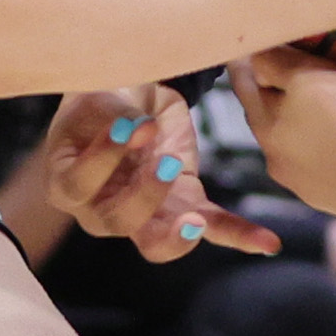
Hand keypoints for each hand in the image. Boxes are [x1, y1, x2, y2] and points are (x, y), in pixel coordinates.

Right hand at [44, 85, 280, 260]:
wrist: (131, 98)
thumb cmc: (103, 96)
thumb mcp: (100, 93)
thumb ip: (112, 111)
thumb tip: (136, 127)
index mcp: (68, 181)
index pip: (78, 184)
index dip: (104, 159)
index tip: (132, 127)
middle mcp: (100, 208)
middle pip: (118, 221)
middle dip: (144, 194)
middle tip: (166, 162)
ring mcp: (144, 215)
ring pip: (157, 241)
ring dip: (179, 233)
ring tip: (196, 221)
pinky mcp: (184, 206)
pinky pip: (211, 227)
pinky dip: (239, 235)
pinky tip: (267, 242)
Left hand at [230, 46, 335, 224]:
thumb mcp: (310, 77)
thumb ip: (277, 64)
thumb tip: (254, 55)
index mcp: (265, 128)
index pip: (244, 88)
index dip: (244, 66)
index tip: (243, 50)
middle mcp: (276, 159)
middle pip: (266, 117)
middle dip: (271, 95)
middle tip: (283, 72)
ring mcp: (302, 183)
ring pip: (292, 141)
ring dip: (297, 123)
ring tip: (318, 106)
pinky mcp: (329, 195)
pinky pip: (318, 162)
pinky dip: (321, 146)